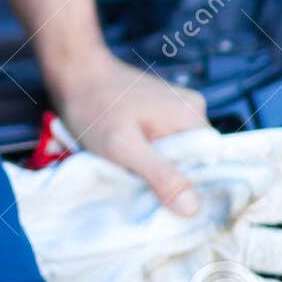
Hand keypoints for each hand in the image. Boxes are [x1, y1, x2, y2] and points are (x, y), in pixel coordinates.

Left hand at [50, 48, 211, 215]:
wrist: (72, 72)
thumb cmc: (94, 106)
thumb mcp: (123, 146)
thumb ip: (160, 175)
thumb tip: (194, 209)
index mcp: (192, 115)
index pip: (209, 168)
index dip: (190, 193)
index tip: (165, 208)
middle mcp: (191, 111)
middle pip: (191, 164)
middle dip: (168, 182)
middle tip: (139, 190)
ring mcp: (175, 111)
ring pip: (174, 158)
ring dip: (154, 171)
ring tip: (128, 174)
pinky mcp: (159, 114)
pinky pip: (162, 147)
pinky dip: (146, 158)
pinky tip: (127, 161)